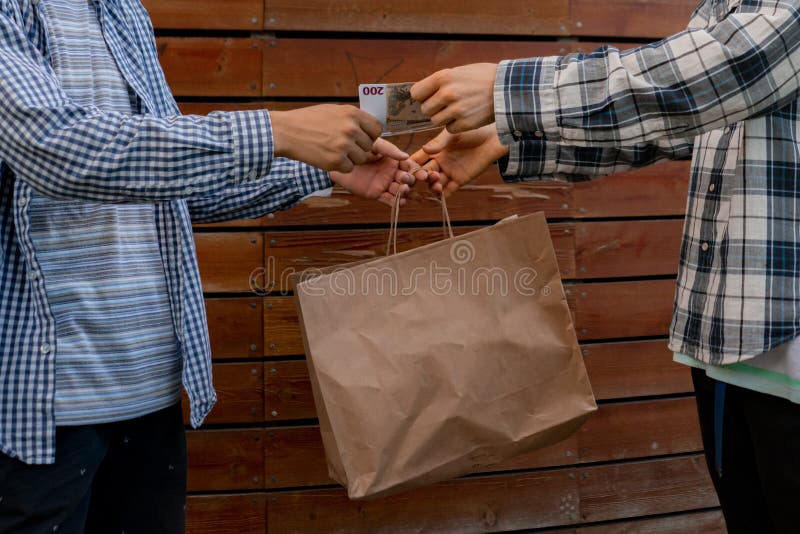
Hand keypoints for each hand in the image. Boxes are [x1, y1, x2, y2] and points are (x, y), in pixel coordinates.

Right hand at [270, 104, 386, 172]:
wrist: (286, 131)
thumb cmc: (308, 120)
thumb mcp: (333, 110)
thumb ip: (352, 119)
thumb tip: (370, 128)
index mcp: (352, 113)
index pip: (377, 128)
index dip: (371, 135)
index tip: (363, 138)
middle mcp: (351, 129)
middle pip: (369, 146)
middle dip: (359, 148)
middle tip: (343, 145)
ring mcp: (344, 146)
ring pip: (361, 159)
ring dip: (350, 158)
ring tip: (334, 150)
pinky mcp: (335, 161)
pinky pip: (349, 168)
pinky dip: (340, 166)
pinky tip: (328, 157)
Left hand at [331, 139, 418, 205]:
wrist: (340, 161)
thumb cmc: (357, 149)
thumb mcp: (375, 145)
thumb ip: (390, 150)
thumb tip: (406, 156)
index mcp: (394, 160)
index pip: (410, 166)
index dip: (418, 171)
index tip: (424, 174)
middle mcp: (392, 173)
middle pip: (407, 179)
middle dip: (410, 180)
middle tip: (405, 179)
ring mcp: (385, 184)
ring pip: (400, 190)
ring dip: (404, 191)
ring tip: (403, 189)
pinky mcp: (376, 194)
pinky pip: (389, 200)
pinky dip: (395, 202)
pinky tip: (400, 201)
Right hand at [410, 123, 508, 196]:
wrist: (492, 140)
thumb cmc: (473, 132)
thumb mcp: (453, 135)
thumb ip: (439, 143)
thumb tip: (424, 149)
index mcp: (436, 150)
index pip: (419, 159)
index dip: (412, 164)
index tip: (403, 169)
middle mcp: (440, 162)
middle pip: (426, 173)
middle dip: (421, 177)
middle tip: (421, 179)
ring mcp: (450, 172)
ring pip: (436, 183)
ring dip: (433, 186)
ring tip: (435, 186)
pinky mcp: (460, 180)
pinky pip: (449, 190)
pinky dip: (443, 195)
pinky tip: (440, 196)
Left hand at [411, 63, 497, 133]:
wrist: (508, 88)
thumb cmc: (483, 78)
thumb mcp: (459, 72)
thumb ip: (441, 82)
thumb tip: (422, 93)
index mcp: (442, 77)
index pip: (416, 93)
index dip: (423, 96)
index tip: (430, 97)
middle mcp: (447, 93)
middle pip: (425, 109)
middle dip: (434, 108)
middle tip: (448, 104)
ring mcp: (456, 110)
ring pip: (435, 121)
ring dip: (444, 118)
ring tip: (459, 109)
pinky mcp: (464, 124)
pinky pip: (449, 129)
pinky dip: (456, 125)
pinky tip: (467, 116)